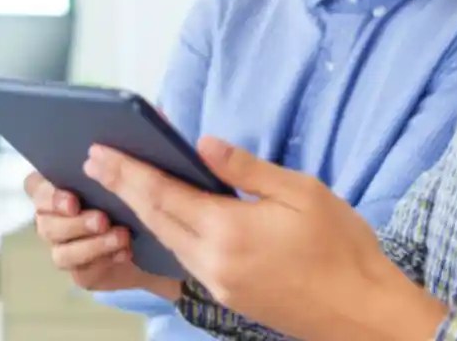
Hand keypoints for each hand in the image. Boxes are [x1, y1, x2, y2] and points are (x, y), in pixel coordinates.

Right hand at [24, 171, 180, 299]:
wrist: (152, 236)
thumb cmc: (132, 193)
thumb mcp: (123, 176)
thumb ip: (107, 165)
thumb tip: (98, 152)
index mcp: (56, 190)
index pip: (34, 187)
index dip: (48, 195)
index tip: (73, 201)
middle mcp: (53, 219)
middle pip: (45, 224)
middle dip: (75, 224)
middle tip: (103, 220)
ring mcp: (64, 248)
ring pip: (62, 253)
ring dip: (92, 245)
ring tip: (122, 236)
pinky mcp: (81, 271)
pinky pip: (82, 271)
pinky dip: (104, 260)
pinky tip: (125, 252)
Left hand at [83, 138, 447, 340]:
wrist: (363, 312)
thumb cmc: (342, 247)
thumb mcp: (302, 193)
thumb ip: (246, 169)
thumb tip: (202, 143)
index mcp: (228, 230)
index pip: (163, 193)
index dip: (128, 170)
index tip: (100, 151)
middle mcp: (212, 261)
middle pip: (154, 218)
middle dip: (122, 188)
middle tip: (93, 163)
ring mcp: (217, 284)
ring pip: (166, 241)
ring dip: (140, 211)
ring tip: (121, 186)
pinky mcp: (227, 297)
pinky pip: (184, 258)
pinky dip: (165, 232)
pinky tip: (164, 218)